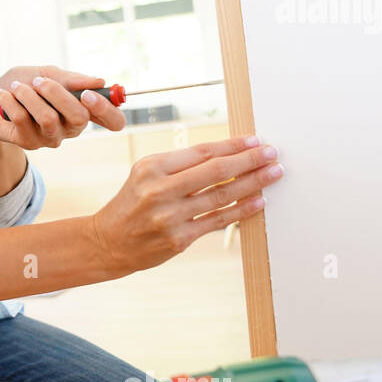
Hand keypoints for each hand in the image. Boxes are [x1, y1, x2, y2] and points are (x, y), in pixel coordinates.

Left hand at [0, 65, 125, 149]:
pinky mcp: (28, 143)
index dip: (107, 110)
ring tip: (15, 86)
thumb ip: (71, 79)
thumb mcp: (47, 73)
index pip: (113, 120)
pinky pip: (23, 120)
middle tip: (39, 81)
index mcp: (82, 110)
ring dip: (29, 96)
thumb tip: (100, 81)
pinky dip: (11, 101)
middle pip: (79, 117)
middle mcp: (71, 129)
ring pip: (49, 119)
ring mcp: (50, 139)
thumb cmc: (24, 85)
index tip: (89, 94)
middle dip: (57, 93)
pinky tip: (3, 95)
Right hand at [87, 136, 283, 276]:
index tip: (255, 140)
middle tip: (273, 153)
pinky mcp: (179, 239)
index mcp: (152, 167)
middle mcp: (160, 189)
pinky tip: (259, 201)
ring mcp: (170, 216)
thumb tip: (227, 155)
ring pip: (221, 195)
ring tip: (273, 174)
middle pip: (216, 171)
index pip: (202, 151)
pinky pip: (218, 221)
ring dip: (253, 183)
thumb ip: (180, 165)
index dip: (232, 145)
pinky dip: (242, 210)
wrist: (107, 242)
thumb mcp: (146, 175)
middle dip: (250, 160)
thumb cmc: (131, 204)